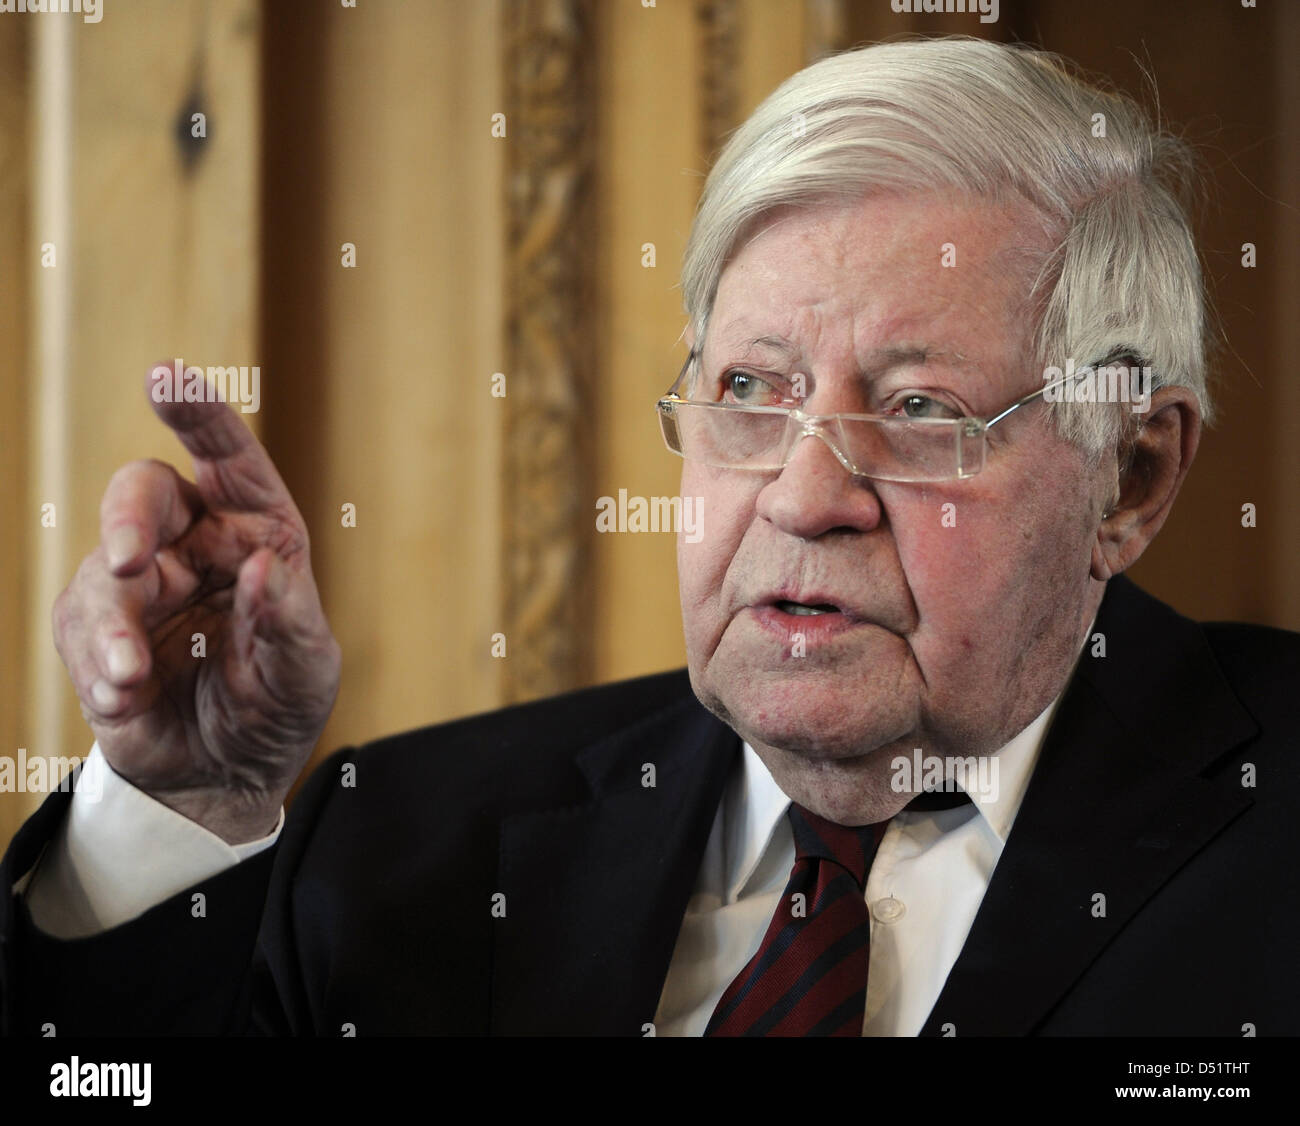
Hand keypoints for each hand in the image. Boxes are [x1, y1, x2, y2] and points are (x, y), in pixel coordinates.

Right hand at [51, 365, 340, 842]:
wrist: (228, 775)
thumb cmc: (279, 704)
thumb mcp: (306, 669)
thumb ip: (290, 620)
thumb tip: (263, 566)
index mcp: (257, 531)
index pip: (229, 459)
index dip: (199, 414)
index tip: (166, 376)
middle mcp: (194, 544)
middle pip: (143, 495)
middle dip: (128, 518)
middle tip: (132, 561)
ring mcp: (140, 586)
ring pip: (103, 573)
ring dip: (113, 627)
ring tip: (132, 676)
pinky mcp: (97, 632)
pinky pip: (82, 634)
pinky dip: (99, 668)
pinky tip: (126, 700)